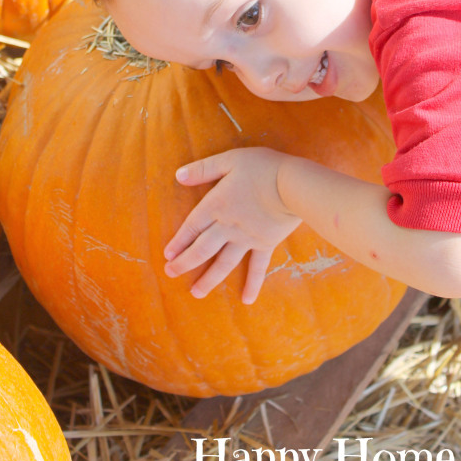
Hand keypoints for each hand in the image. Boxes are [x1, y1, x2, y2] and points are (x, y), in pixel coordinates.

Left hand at [164, 147, 301, 303]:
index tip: (168, 256)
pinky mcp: (266, 244)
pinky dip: (252, 284)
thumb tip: (179, 176)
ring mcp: (246, 239)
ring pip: (223, 263)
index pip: (192, 226)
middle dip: (185, 263)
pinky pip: (257, 268)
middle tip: (171, 274)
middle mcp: (227, 226)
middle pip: (202, 249)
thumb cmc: (261, 167)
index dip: (179, 241)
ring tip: (196, 293)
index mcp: (216, 205)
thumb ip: (204, 169)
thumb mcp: (229, 160)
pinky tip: (246, 299)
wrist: (293, 184)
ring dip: (209, 279)